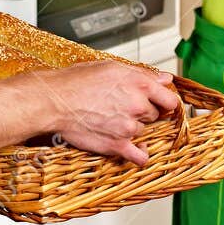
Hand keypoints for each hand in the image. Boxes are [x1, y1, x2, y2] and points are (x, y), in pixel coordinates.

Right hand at [40, 61, 180, 165]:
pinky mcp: (117, 144)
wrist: (54, 101)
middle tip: (123, 108)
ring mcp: (128, 127)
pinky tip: (138, 151)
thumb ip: (143, 74)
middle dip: (143, 112)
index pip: (169, 99)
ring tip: (112, 120)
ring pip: (142, 131)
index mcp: (140, 84)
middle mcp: (138, 105)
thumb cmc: (77, 82)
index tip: (159, 103)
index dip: (164, 101)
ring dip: (132, 129)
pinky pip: (139, 156)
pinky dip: (140, 155)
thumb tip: (165, 78)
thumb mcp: (112, 67)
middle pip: (154, 115)